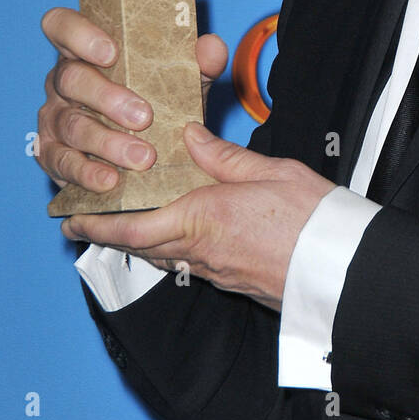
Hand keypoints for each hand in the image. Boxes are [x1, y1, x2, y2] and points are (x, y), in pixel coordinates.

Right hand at [37, 6, 227, 193]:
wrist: (150, 152)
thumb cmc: (158, 104)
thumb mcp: (181, 82)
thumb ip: (197, 63)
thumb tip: (212, 46)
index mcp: (85, 51)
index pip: (63, 26)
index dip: (79, 34)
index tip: (111, 52)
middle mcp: (62, 80)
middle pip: (71, 79)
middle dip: (107, 97)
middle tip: (144, 117)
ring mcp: (53, 118)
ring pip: (71, 125)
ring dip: (107, 142)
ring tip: (143, 157)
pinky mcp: (52, 155)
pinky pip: (62, 163)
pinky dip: (87, 173)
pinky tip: (110, 180)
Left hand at [61, 123, 334, 310]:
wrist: (347, 268)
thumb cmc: (316, 219)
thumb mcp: (272, 172)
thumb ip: (225, 157)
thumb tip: (190, 136)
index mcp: (204, 219)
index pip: (133, 226)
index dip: (97, 223)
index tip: (70, 217)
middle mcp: (202, 252)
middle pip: (140, 245)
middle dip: (110, 232)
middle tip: (86, 218)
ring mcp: (218, 273)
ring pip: (163, 257)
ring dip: (139, 241)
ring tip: (126, 222)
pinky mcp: (234, 282)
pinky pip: (189, 265)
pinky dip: (170, 249)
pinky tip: (178, 235)